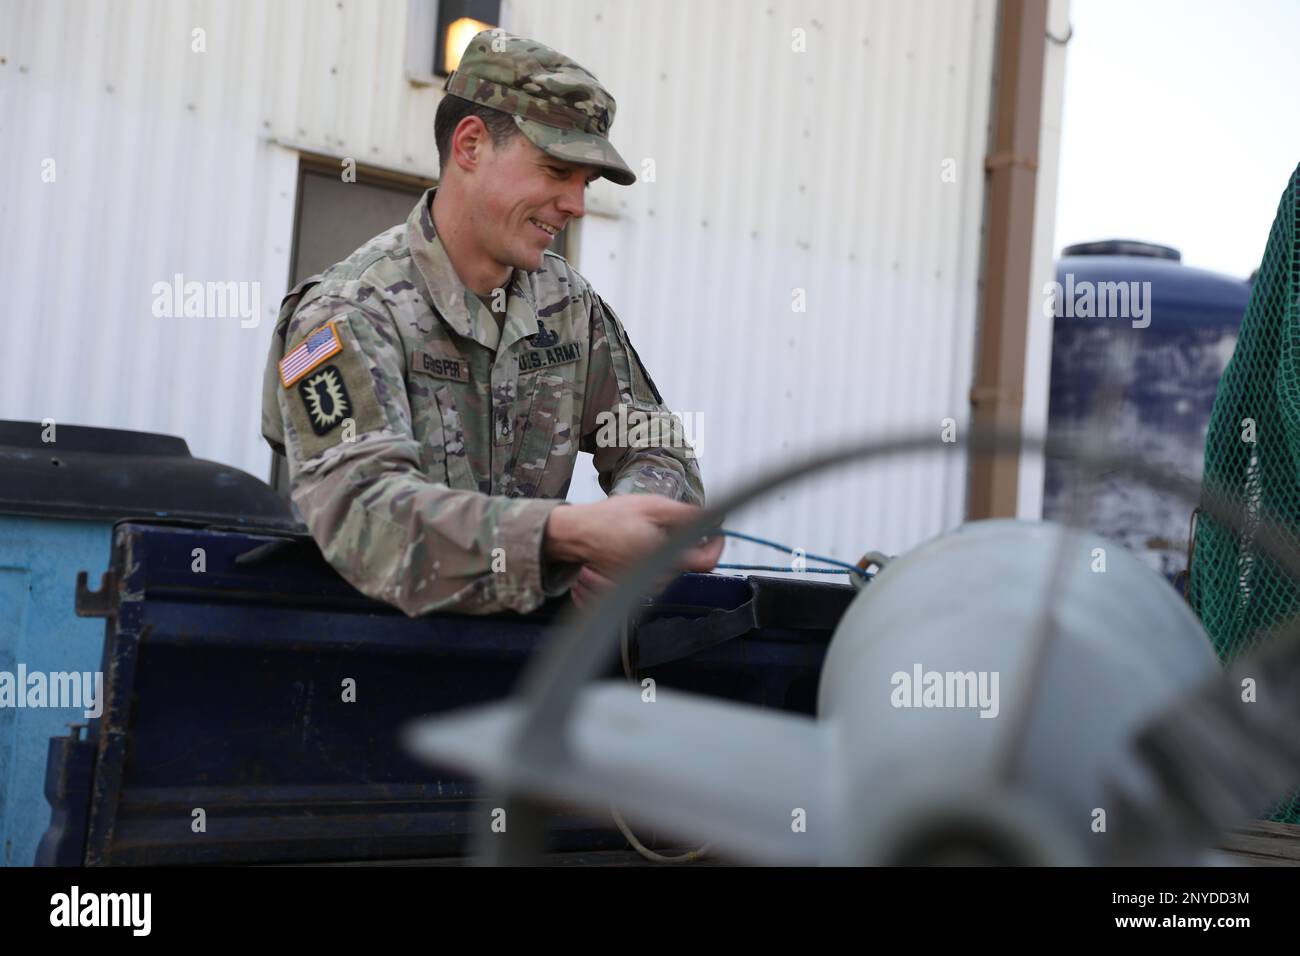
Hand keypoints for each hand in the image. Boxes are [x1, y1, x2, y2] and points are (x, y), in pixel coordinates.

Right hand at [545, 495, 723, 589]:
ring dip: (676, 551)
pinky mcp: (637, 585)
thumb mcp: (653, 506)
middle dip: (693, 543)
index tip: (717, 530)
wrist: (578, 534)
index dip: (718, 545)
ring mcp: (646, 584)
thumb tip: (716, 517)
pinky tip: (645, 542)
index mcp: (663, 556)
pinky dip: (660, 558)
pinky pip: (660, 573)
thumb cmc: (611, 518)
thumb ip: (688, 515)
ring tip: (654, 530)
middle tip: (679, 522)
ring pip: (677, 569)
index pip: (707, 561)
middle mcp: (657, 576)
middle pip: (692, 564)